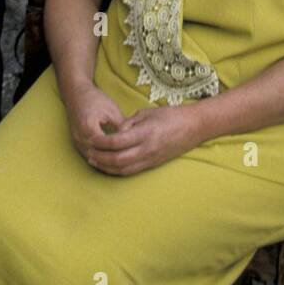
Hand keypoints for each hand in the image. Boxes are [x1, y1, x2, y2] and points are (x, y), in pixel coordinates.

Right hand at [64, 83, 126, 165]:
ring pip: (91, 157)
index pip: (105, 146)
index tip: (131, 152)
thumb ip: (121, 127)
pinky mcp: (75, 141)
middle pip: (97, 155)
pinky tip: (109, 159)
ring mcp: (75, 140)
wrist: (76, 94)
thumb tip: (132, 141)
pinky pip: (87, 154)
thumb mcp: (112, 111)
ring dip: (104, 160)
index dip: (118, 150)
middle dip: (112, 159)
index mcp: (89, 127)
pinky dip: (97, 157)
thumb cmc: (95, 100)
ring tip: (120, 163)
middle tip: (128, 161)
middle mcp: (79, 136)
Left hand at [80, 104, 198, 175]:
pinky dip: (118, 171)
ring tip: (95, 161)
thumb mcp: (147, 113)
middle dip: (100, 158)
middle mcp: (148, 149)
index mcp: (145, 133)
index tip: (91, 138)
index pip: (117, 141)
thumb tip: (115, 132)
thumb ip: (129, 123)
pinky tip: (109, 167)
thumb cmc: (171, 115)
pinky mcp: (154, 164)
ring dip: (107, 167)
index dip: (101, 142)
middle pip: (117, 159)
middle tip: (89, 153)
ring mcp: (151, 159)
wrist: (194, 127)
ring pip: (124, 169)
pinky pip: (132, 171)